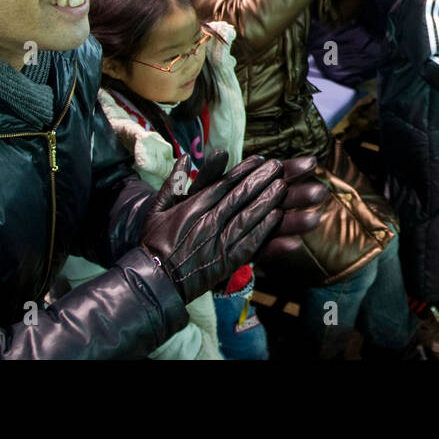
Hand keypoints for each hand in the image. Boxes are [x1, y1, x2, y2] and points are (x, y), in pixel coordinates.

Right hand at [140, 153, 287, 304]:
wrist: (155, 280)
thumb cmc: (154, 243)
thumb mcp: (158, 208)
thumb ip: (173, 181)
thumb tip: (185, 157)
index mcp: (195, 206)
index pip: (226, 183)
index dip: (245, 170)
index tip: (259, 160)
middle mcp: (210, 220)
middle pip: (242, 194)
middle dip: (262, 179)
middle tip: (277, 167)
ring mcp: (221, 240)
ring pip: (250, 214)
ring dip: (269, 199)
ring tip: (283, 186)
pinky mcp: (228, 260)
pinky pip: (252, 240)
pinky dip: (266, 227)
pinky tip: (277, 216)